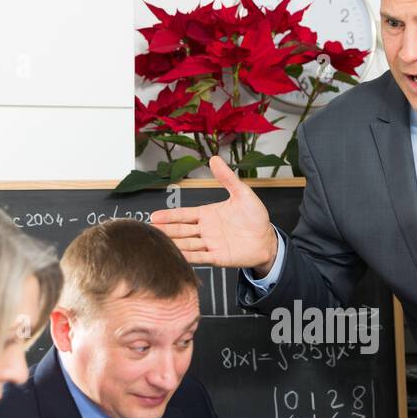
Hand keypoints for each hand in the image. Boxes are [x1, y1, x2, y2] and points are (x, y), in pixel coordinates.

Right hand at [150, 156, 279, 273]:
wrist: (268, 239)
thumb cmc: (256, 218)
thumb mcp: (242, 194)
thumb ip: (227, 178)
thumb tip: (214, 159)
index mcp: (208, 214)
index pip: (185, 214)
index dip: (170, 215)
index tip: (154, 216)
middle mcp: (206, 230)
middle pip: (181, 230)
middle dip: (166, 230)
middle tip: (149, 231)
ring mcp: (210, 244)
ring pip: (187, 244)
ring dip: (173, 244)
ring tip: (158, 245)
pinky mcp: (218, 257)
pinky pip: (200, 257)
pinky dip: (188, 257)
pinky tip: (177, 257)